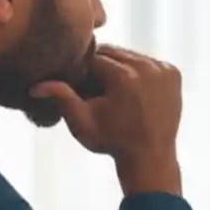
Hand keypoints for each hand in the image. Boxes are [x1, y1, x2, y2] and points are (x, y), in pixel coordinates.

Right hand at [31, 45, 182, 194]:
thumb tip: (35, 86)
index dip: (85, 72)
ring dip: (121, 66)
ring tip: (116, 91)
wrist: (150, 157)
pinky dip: (140, 71)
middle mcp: (147, 67)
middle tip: (99, 89)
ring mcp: (163, 69)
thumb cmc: (112, 142)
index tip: (84, 88)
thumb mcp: (82, 122)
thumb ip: (61, 98)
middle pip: (114, 52)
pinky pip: (149, 62)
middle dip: (103, 67)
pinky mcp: (174, 73)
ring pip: (131, 55)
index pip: (94, 58)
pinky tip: (134, 90)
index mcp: (124, 75)